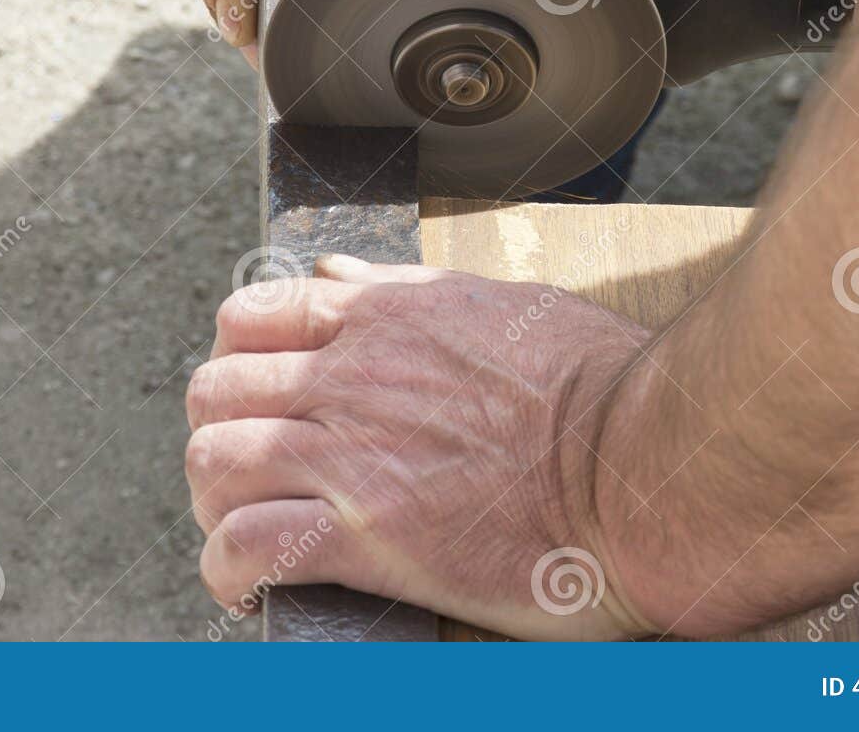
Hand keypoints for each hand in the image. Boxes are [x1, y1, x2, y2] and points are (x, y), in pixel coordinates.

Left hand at [185, 254, 656, 638]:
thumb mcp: (499, 302)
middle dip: (219, 432)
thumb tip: (335, 272)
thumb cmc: (599, 384)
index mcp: (380, 317)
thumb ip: (403, 290)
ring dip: (218, 501)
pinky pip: (245, 549)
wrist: (646, 462)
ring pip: (212, 461)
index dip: (236, 362)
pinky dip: (232, 571)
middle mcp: (349, 376)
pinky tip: (253, 585)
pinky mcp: (364, 536)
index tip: (259, 400)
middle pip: (213, 390)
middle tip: (253, 474)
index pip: (248, 317)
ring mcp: (348, 454)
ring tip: (251, 529)